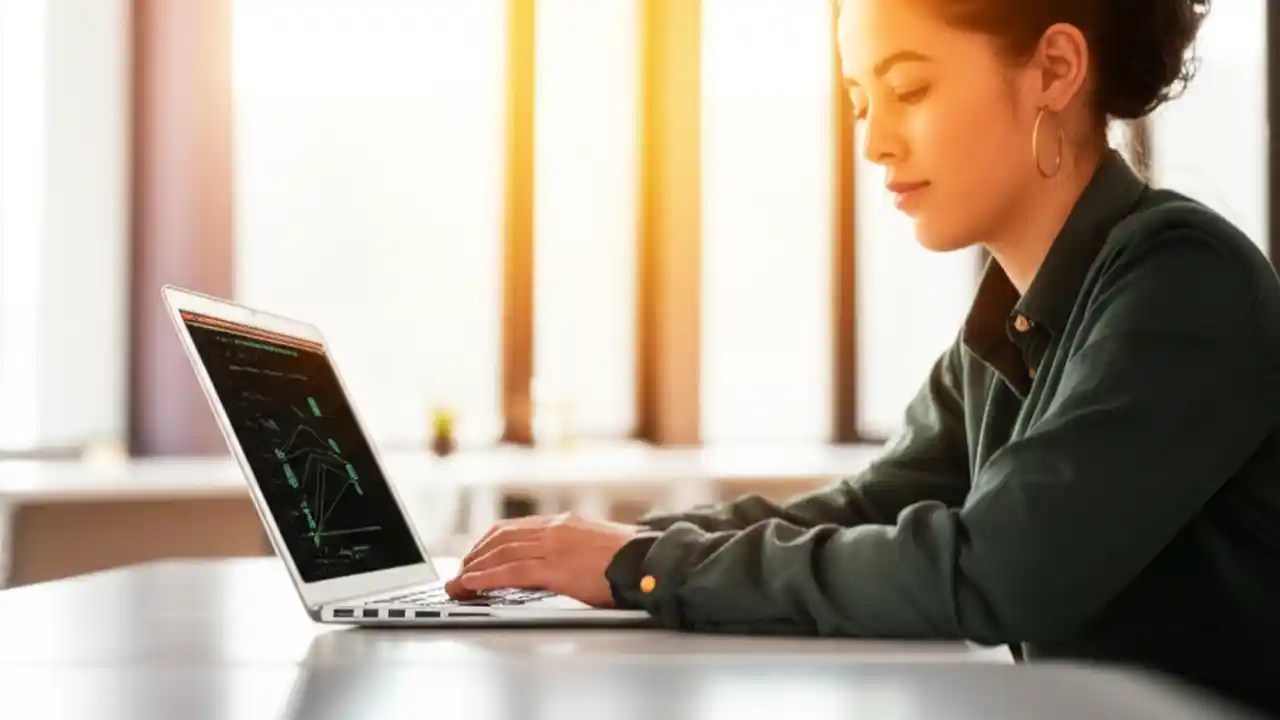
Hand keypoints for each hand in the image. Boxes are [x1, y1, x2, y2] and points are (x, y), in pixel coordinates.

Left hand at [444, 513, 642, 606]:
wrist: (651, 561)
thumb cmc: (632, 560)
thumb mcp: (597, 546)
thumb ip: (574, 549)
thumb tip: (562, 564)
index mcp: (565, 524)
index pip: (514, 529)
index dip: (488, 543)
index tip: (475, 555)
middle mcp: (556, 530)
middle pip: (501, 539)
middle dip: (475, 556)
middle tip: (459, 573)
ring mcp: (555, 547)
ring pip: (501, 554)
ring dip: (473, 569)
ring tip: (457, 583)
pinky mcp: (557, 569)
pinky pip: (512, 571)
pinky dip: (487, 578)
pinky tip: (472, 585)